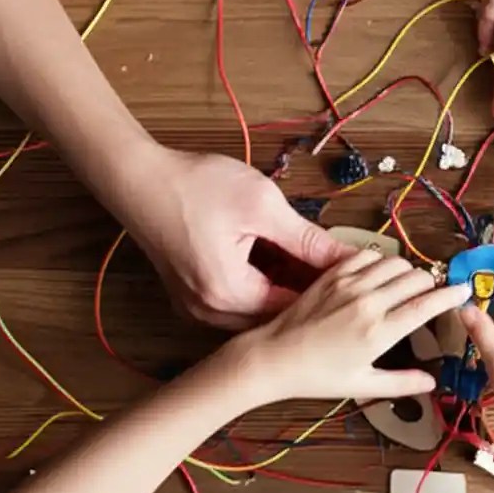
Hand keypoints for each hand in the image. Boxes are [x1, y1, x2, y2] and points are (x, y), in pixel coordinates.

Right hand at [121, 148, 353, 329]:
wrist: (136, 176)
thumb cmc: (193, 186)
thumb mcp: (263, 206)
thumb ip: (308, 239)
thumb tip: (347, 256)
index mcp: (229, 293)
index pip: (296, 309)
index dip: (331, 292)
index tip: (357, 275)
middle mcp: (210, 311)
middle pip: (277, 315)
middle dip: (309, 292)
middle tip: (336, 265)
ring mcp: (197, 306)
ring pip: (258, 309)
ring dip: (285, 287)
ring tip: (310, 258)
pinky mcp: (192, 294)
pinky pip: (237, 300)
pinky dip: (261, 283)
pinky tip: (279, 257)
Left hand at [242, 251, 471, 402]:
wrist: (274, 357)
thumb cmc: (318, 376)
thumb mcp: (363, 385)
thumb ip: (401, 383)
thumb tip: (432, 382)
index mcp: (379, 332)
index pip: (426, 306)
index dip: (450, 296)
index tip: (463, 291)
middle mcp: (368, 303)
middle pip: (416, 279)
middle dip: (432, 284)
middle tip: (435, 292)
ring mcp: (349, 284)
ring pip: (395, 263)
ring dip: (409, 271)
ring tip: (410, 283)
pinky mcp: (333, 274)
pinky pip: (368, 254)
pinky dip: (382, 260)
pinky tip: (381, 273)